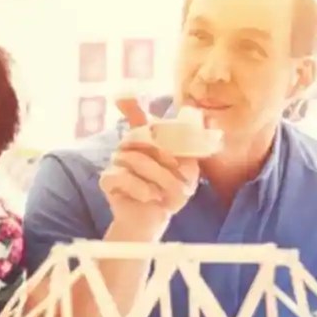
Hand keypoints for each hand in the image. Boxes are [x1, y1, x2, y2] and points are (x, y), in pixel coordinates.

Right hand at [100, 98, 199, 235]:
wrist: (155, 219)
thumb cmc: (170, 192)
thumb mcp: (189, 169)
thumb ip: (193, 148)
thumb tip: (208, 121)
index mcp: (147, 141)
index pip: (137, 116)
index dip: (132, 106)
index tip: (124, 97)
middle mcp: (129, 147)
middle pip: (142, 140)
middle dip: (166, 161)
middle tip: (179, 180)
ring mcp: (116, 161)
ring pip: (135, 160)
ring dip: (157, 179)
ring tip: (165, 193)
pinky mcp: (107, 179)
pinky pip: (122, 176)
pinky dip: (140, 188)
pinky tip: (150, 197)